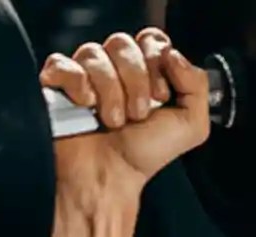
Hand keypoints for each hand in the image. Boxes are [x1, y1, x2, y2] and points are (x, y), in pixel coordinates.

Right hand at [40, 29, 210, 199]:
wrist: (111, 176)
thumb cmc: (146, 154)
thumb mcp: (192, 125)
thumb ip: (198, 85)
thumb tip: (173, 55)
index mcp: (147, 72)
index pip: (152, 40)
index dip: (158, 62)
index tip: (162, 96)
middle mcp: (116, 69)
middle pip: (124, 43)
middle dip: (136, 81)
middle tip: (139, 114)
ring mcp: (85, 74)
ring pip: (94, 53)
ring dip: (111, 92)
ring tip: (114, 121)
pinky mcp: (57, 83)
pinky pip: (63, 63)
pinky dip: (78, 85)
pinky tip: (86, 106)